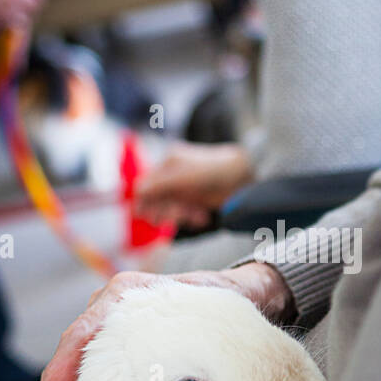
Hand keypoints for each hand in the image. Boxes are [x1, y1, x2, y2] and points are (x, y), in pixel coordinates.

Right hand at [0, 264, 295, 380]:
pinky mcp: (105, 354)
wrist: (238, 291)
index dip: (63, 375)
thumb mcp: (211, 315)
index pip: (82, 338)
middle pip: (65, 361)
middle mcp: (105, 311)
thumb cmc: (225, 305)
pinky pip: (68, 380)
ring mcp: (102, 333)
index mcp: (124, 297)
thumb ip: (192, 338)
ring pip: (61, 375)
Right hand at [134, 140, 252, 229]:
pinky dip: (190, 217)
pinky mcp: (197, 200)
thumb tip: (135, 193)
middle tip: (173, 218)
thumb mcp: (181, 176)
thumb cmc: (212, 170)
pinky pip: (185, 213)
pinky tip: (201, 216)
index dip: (143, 201)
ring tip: (194, 216)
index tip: (146, 216)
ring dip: (179, 215)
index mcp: (168, 162)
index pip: (145, 185)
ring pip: (171, 208)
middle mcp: (174, 174)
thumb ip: (157, 185)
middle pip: (157, 199)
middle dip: (164, 210)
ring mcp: (186, 188)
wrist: (244, 175)